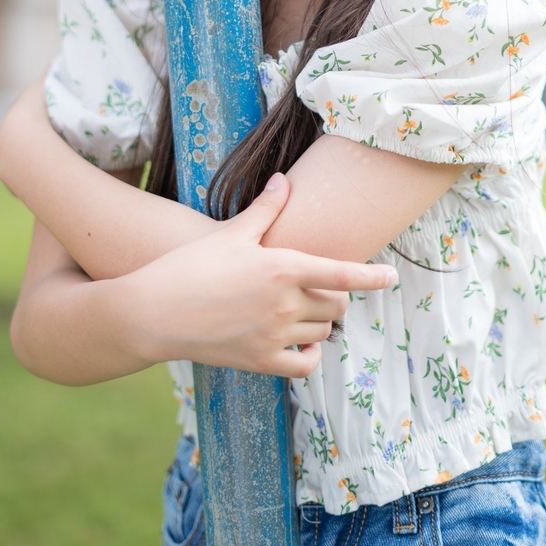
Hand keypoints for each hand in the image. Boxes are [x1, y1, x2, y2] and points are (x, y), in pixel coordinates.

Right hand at [118, 173, 396, 377]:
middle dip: (334, 296)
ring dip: (320, 322)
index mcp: (283, 267)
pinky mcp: (261, 362)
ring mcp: (275, 335)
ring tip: (300, 310)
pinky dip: (309, 354)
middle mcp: (285, 303)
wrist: (153, 313)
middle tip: (317, 287)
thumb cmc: (191, 266)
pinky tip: (300, 342)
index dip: (372, 277)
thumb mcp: (232, 233)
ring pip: (322, 332)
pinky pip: (305, 364)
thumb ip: (265, 210)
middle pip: (336, 304)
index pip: (343, 274)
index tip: (392, 277)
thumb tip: (282, 181)